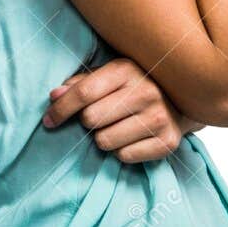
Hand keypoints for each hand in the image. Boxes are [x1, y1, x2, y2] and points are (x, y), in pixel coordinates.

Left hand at [41, 57, 202, 162]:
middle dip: (86, 122)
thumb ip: (78, 84)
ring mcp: (159, 117)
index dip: (60, 109)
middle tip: (96, 118)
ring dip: (102, 138)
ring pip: (105, 141)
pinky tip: (130, 138)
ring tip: (115, 127)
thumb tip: (54, 96)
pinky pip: (124, 156)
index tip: (48, 121)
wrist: (180, 100)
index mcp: (125, 70)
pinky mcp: (168, 141)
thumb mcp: (105, 76)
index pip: (83, 93)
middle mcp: (146, 91)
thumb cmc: (130, 87)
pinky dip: (121, 151)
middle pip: (91, 119)